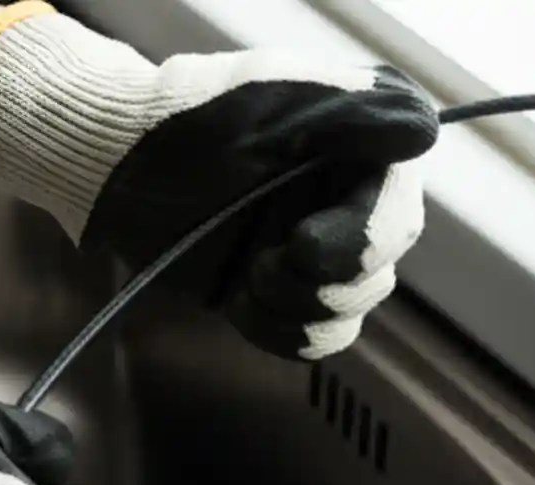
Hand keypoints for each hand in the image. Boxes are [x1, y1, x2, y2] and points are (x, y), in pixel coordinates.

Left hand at [0, 2, 438, 359]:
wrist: (110, 170)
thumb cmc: (179, 122)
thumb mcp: (264, 99)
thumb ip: (348, 112)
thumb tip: (424, 130)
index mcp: (356, 142)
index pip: (400, 204)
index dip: (363, 235)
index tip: (301, 241)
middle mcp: (347, 194)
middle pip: (384, 264)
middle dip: (327, 276)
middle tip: (270, 261)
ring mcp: (315, 244)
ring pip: (355, 306)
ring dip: (299, 305)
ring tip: (248, 276)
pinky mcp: (281, 287)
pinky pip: (316, 337)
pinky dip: (280, 329)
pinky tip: (241, 298)